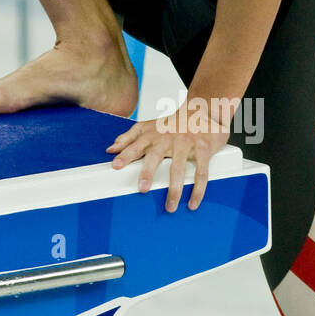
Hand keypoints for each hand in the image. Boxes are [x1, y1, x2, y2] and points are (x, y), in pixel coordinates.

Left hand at [107, 98, 231, 211]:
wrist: (203, 109)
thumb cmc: (172, 122)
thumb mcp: (148, 126)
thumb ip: (129, 137)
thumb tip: (111, 149)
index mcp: (152, 135)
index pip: (136, 145)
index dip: (125, 155)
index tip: (116, 166)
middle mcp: (168, 139)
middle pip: (156, 156)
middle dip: (148, 172)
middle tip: (143, 189)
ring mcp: (186, 144)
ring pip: (178, 168)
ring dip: (175, 189)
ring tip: (170, 206)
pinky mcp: (203, 149)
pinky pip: (200, 172)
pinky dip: (197, 189)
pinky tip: (192, 203)